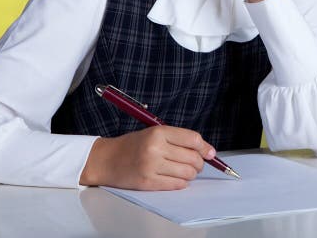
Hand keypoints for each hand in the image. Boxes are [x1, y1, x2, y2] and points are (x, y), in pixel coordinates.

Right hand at [79, 126, 215, 189]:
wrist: (106, 159)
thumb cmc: (133, 145)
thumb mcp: (154, 133)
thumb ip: (179, 139)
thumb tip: (208, 151)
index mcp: (158, 132)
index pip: (193, 139)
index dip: (205, 148)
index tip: (210, 153)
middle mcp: (155, 148)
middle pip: (193, 158)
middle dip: (199, 163)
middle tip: (194, 163)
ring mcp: (151, 166)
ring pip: (187, 173)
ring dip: (191, 174)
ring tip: (183, 171)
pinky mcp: (148, 182)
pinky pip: (176, 185)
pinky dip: (181, 183)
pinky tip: (176, 178)